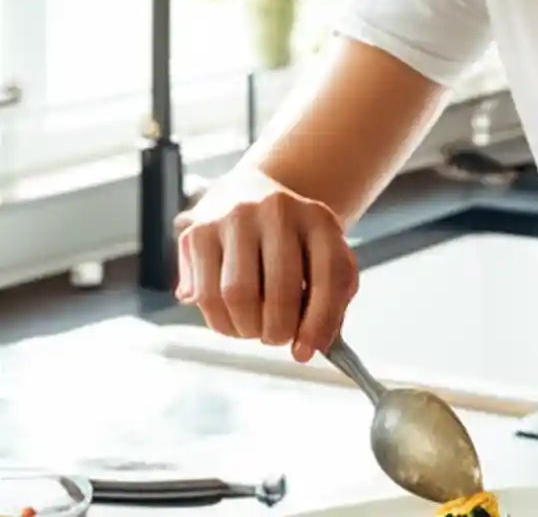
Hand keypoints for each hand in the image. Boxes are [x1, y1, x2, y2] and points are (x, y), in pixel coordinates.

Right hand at [174, 169, 357, 362]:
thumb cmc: (293, 242)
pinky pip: (204, 294)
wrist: (248, 193)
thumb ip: (331, 301)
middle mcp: (277, 211)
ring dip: (246, 329)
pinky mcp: (198, 232)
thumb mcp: (324, 258)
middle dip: (278, 330)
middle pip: (280, 290)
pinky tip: (231, 317)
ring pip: (237, 295)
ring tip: (254, 329)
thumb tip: (313, 346)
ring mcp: (234, 218)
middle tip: (277, 338)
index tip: (307, 351)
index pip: (329, 275)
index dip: (320, 321)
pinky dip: (219, 320)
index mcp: (319, 219)